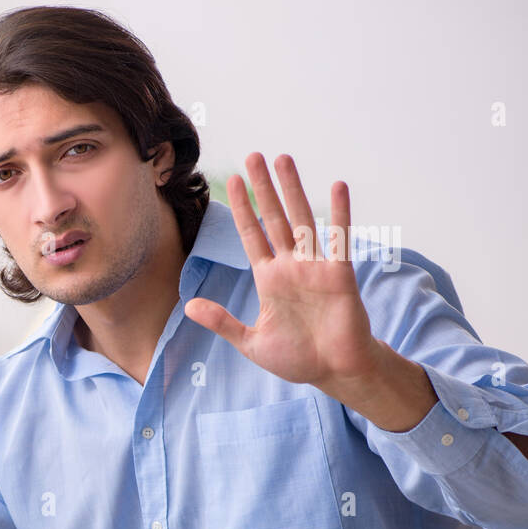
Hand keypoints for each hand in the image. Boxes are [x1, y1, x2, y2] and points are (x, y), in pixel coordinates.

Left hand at [184, 152, 382, 390]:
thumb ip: (222, 322)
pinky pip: (339, 239)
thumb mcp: (251, 342)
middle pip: (274, 217)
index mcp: (269, 279)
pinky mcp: (339, 275)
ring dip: (293, 189)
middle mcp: (291, 266)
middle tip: (253, 156)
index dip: (241, 209)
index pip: (251, 235)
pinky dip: (339, 213)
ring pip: (301, 219)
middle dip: (263, 188)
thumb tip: (188, 306)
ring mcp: (316, 267)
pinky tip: (336, 186)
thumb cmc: (298, 358)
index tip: (231, 182)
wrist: (335, 372)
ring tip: (283, 159)